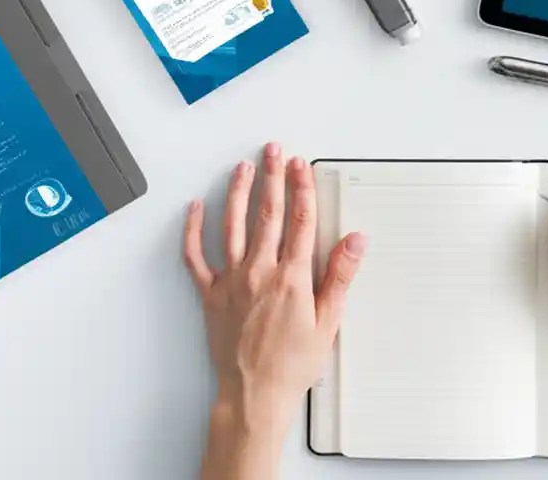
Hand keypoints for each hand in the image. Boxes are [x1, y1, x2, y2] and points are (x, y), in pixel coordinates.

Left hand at [183, 143, 365, 460]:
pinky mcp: (211, 295)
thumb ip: (340, 275)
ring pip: (232, 226)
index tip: (301, 166)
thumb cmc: (291, 365)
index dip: (302, 188)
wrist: (254, 394)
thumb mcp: (329, 321)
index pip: (300, 221)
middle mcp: (259, 272)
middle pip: (267, 214)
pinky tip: (195, 209)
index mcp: (291, 277)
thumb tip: (354, 241)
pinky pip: (196, 256)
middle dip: (272, 178)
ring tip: (243, 168)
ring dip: (238, 192)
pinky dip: (193, 230)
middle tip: (274, 151)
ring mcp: (232, 281)